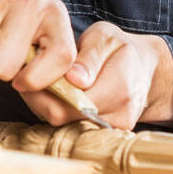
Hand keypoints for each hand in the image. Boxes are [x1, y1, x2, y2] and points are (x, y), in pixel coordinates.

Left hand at [17, 21, 172, 129]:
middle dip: (42, 97)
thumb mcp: (104, 38)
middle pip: (63, 116)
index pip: (69, 100)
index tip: (30, 72)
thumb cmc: (118, 49)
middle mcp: (121, 113)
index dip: (44, 88)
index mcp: (120, 86)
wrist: (141, 68)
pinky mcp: (108, 135)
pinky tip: (63, 97)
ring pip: (64, 124)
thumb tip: (74, 78)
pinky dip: (63, 113)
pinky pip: (73, 128)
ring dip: (51, 105)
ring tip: (51, 84)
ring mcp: (116, 128)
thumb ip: (89, 57)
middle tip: (33, 77)